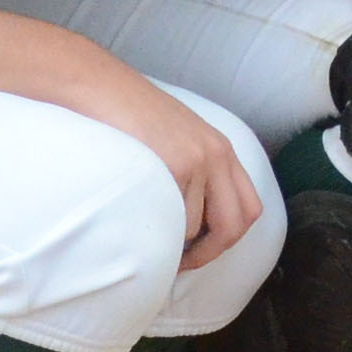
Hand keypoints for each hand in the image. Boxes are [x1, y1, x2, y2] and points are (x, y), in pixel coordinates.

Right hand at [74, 65, 267, 269]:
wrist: (102, 88)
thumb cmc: (129, 117)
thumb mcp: (177, 139)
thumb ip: (194, 173)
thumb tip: (190, 227)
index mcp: (222, 150)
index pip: (250, 208)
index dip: (229, 238)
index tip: (199, 250)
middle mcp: (217, 155)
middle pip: (236, 225)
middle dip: (210, 253)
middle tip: (180, 264)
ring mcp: (198, 161)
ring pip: (197, 228)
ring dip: (175, 242)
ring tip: (150, 238)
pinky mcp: (175, 167)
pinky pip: (175, 220)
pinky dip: (160, 233)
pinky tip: (139, 226)